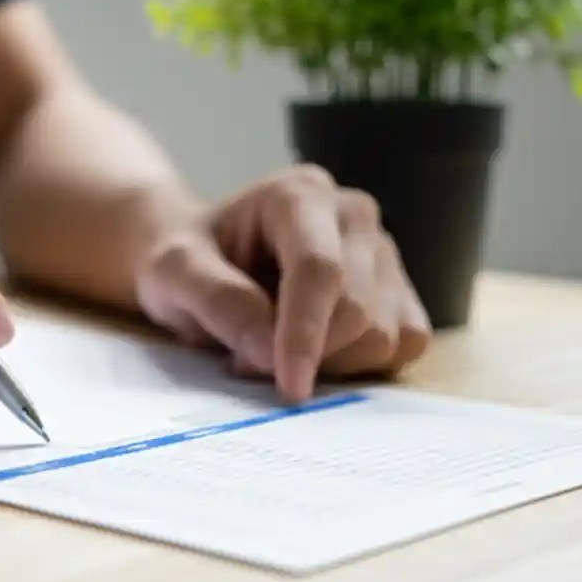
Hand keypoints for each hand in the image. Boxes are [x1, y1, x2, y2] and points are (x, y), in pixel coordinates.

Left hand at [135, 165, 430, 402]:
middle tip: (246, 361)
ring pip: (384, 335)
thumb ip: (217, 301)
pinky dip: (362, 365)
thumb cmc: (186, 260)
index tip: (287, 387)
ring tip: (274, 350)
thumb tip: (269, 352)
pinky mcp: (397, 291)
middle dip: (307, 354)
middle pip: (358, 310)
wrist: (203, 260)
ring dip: (330, 364)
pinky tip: (317, 354)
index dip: (305, 334)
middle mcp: (353, 214)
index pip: (320, 269)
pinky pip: (406, 345)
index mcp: (299, 194)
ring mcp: (382, 252)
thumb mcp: (174, 274)